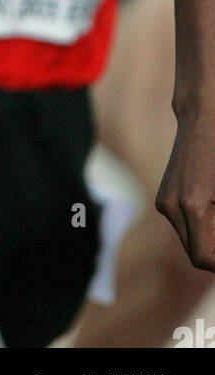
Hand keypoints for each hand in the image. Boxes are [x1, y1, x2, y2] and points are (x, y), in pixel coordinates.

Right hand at [156, 110, 214, 270]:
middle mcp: (172, 205)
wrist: (206, 116)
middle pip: (195, 252)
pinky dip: (202, 227)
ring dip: (210, 240)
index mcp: (192, 205)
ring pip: (190, 240)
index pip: (203, 258)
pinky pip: (184, 224)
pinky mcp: (165, 194)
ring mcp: (165, 200)